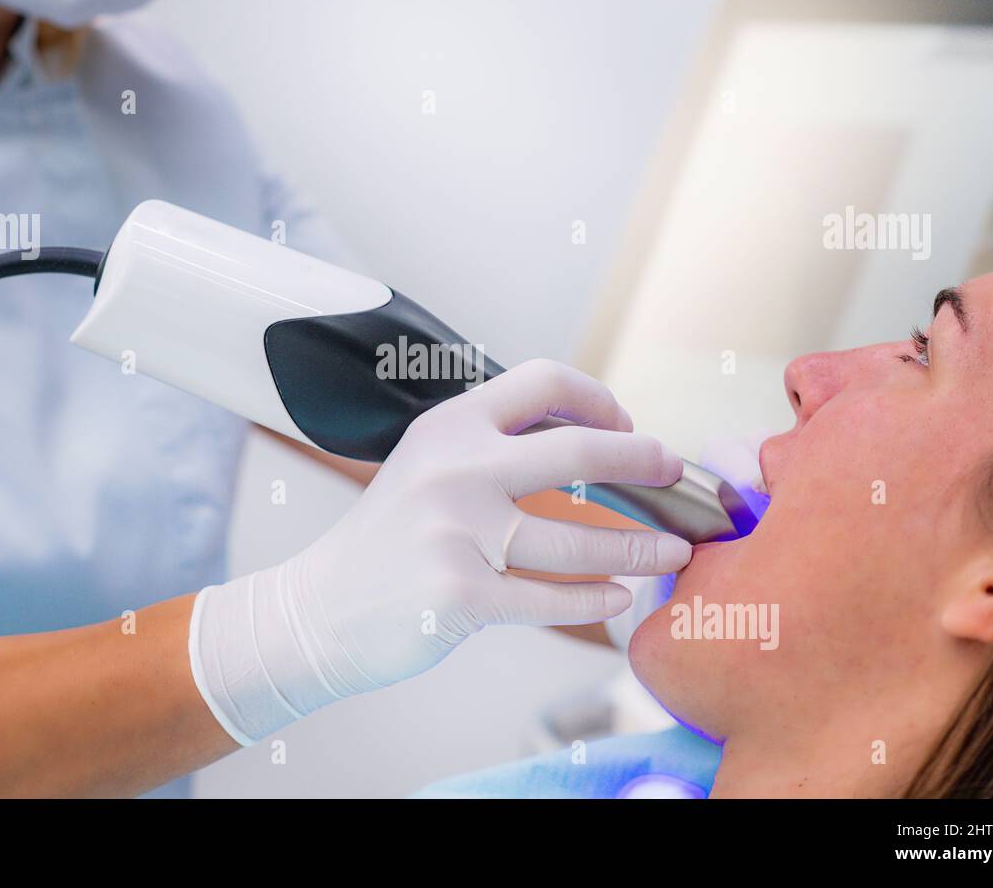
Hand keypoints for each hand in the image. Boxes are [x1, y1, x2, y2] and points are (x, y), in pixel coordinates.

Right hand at [188, 359, 692, 743]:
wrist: (318, 609)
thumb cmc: (388, 540)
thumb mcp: (428, 465)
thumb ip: (492, 447)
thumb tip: (590, 438)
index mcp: (450, 426)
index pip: (543, 381)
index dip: (599, 398)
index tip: (627, 425)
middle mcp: (455, 469)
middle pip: (579, 450)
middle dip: (645, 461)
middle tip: (675, 475)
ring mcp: (456, 533)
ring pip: (578, 540)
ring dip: (641, 547)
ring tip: (674, 552)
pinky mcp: (460, 594)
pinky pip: (551, 598)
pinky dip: (597, 599)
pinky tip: (620, 598)